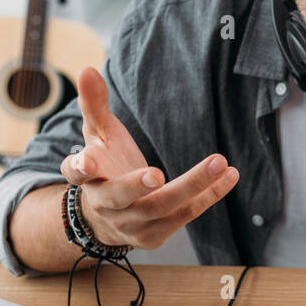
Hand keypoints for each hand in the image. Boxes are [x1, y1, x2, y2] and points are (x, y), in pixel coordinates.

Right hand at [60, 67, 238, 249]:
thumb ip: (94, 104)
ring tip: (220, 162)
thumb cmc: (105, 165)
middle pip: (120, 196)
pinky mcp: (154, 235)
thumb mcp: (98, 135)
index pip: (76, 172)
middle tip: (157, 174)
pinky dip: (209, 195)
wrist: (107, 218)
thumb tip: (88, 70)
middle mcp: (106, 204)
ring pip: (162, 206)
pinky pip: (185, 215)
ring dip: (193, 185)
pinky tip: (229, 176)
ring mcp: (130, 224)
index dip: (80, 166)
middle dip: (137, 184)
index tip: (86, 161)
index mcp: (87, 177)